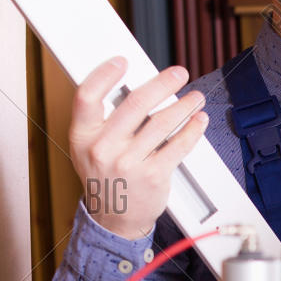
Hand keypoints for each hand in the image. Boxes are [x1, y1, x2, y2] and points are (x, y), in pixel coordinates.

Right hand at [69, 57, 208, 240]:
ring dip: (184, 105)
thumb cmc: (106, 177)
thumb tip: (135, 84)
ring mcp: (128, 164)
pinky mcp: (152, 176)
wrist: (114, 219)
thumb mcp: (89, 147)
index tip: (122, 61)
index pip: (87, 96)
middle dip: (163, 83)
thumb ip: (104, 119)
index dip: (104, 75)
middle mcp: (102, 149)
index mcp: (83, 136)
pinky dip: (192, 130)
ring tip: (195, 98)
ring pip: (162, 122)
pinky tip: (198, 121)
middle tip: (178, 73)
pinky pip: (178, 145)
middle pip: (135, 104)